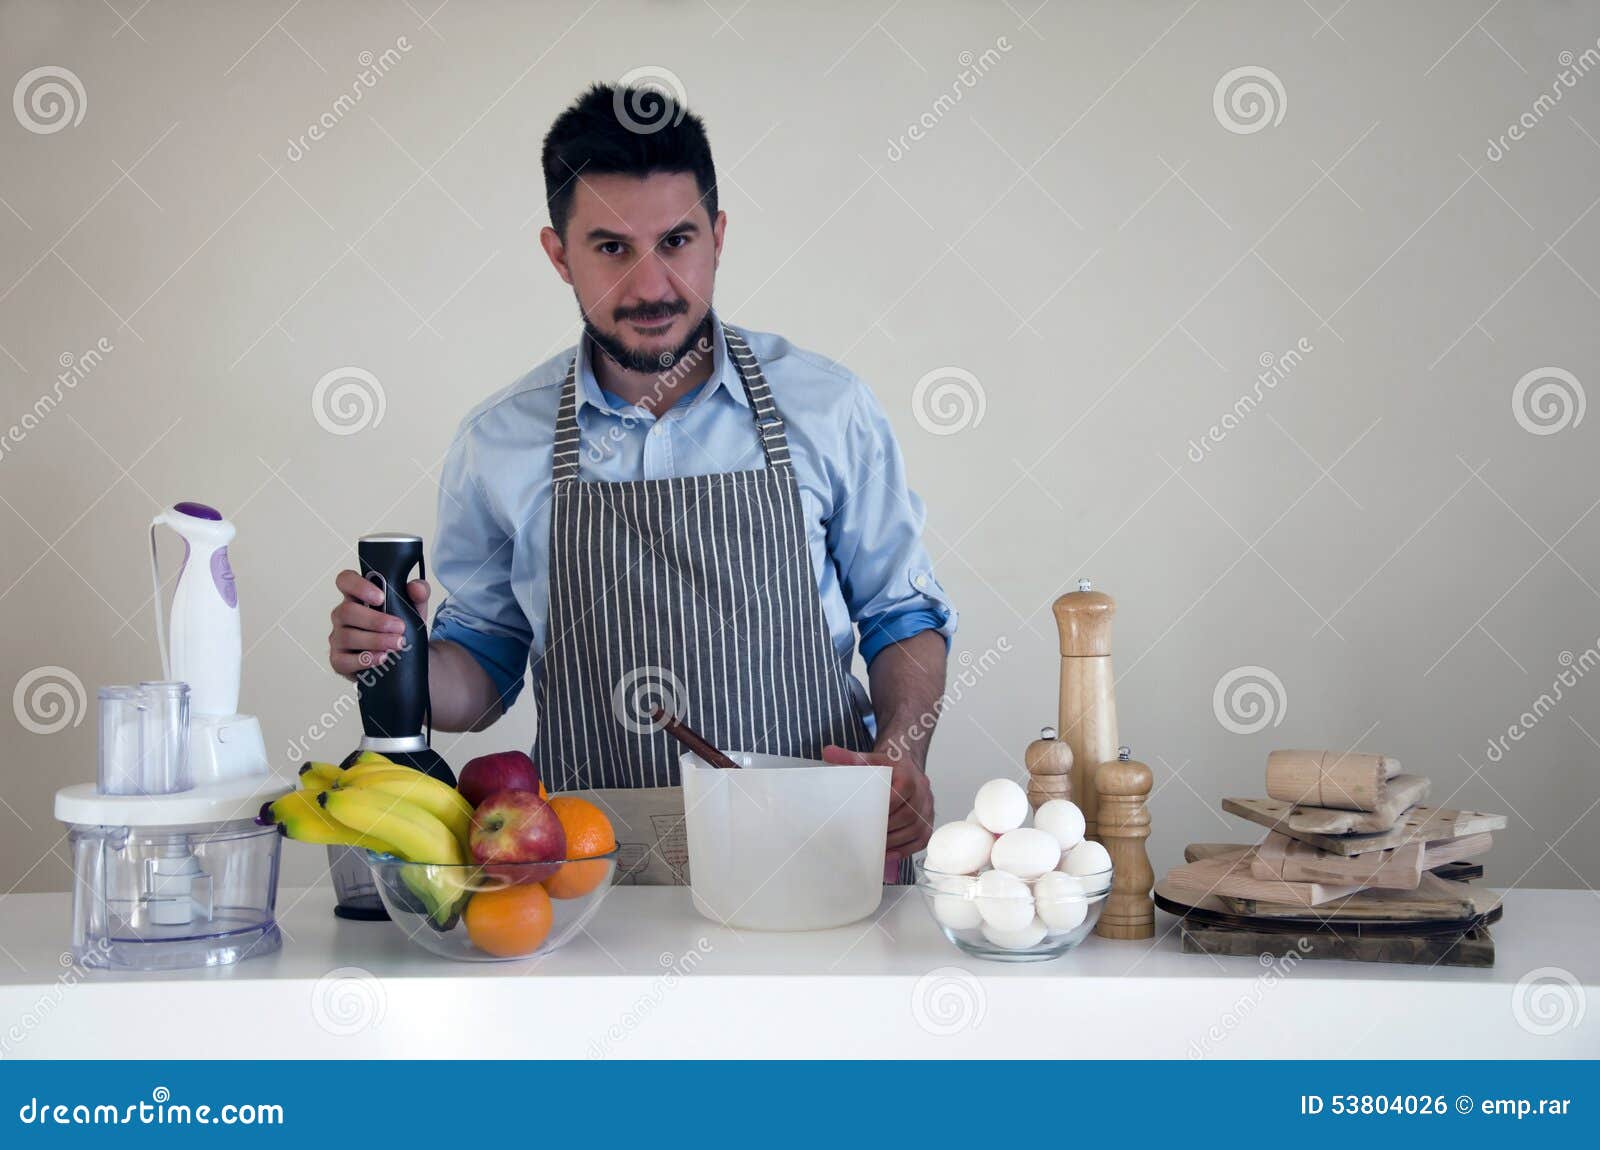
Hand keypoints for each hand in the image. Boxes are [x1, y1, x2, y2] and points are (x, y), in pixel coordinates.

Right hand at [328, 570, 429, 680]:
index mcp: (357, 596)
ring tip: (398, 644)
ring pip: (347, 636)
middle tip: (399, 627)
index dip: (358, 586)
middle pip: (347, 611)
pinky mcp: (339, 660)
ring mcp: (338, 638)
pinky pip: (344, 661)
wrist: (406, 658)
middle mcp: (343, 615)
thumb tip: (417, 588)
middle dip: (375, 620)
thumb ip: (419, 592)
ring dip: (375, 640)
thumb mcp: (415, 608)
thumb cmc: (401, 628)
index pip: (345, 581)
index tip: (381, 597)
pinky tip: (382, 657)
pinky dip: (365, 660)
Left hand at [822, 743, 935, 869]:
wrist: (906, 764)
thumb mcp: (868, 758)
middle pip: (909, 814)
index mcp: (908, 774)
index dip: (887, 807)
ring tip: (877, 848)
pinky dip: (907, 849)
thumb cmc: (886, 765)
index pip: (902, 792)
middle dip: (889, 829)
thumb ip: (849, 757)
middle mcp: (922, 790)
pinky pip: (922, 838)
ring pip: (917, 829)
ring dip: (896, 841)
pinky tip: (890, 854)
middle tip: (868, 837)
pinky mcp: (928, 819)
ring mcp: (927, 806)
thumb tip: (827, 753)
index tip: (869, 818)